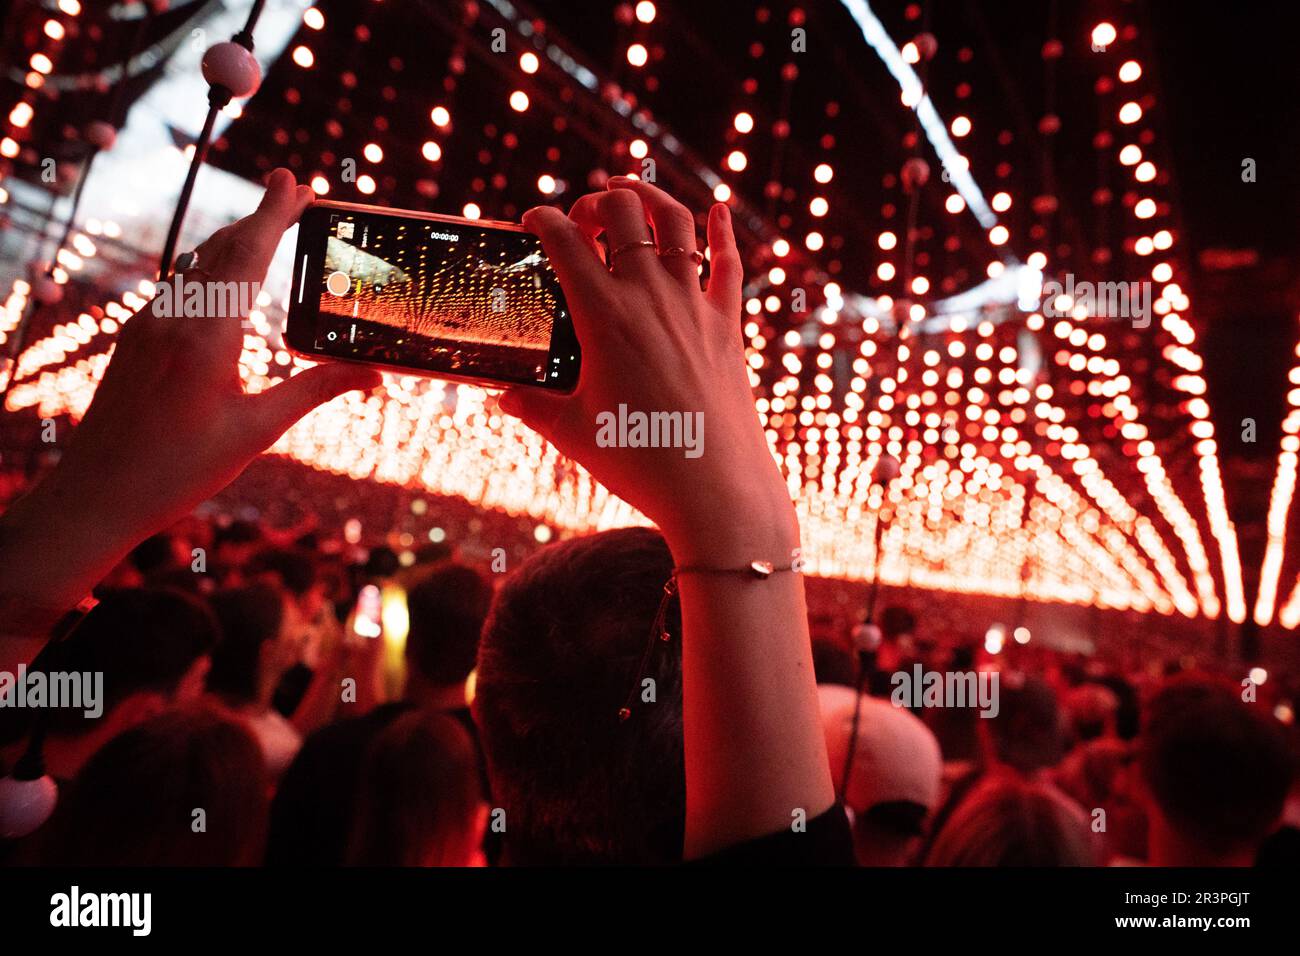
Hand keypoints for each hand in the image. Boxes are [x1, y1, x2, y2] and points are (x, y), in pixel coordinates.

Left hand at [58, 168, 379, 539]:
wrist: (96, 495)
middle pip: (222, 249)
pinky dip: (209, 270)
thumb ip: (316, 390)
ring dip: (234, 240)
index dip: (276, 213)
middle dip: (260, 216)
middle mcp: (173, 318)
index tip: (296, 181)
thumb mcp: (258, 430)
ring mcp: (147, 326)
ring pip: (196, 266)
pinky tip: (220, 280)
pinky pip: (177, 288)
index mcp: (208, 335)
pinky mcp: (134, 340)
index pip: (249, 255)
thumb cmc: (179, 469)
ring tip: (265, 226)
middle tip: (294, 190)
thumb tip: (374, 373)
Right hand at [502, 178, 792, 556]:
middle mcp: (649, 296)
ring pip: (676, 223)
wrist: (714, 489)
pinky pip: (729, 264)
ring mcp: (694, 306)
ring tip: (631, 191)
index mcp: (603, 316)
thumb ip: (531, 406)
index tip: (531, 221)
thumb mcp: (571, 433)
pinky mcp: (728, 325)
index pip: (564, 240)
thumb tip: (501, 396)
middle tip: (583, 217)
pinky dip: (723, 231)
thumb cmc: (638, 462)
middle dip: (595, 201)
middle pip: (622, 212)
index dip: (542, 219)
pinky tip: (717, 209)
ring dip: (651, 196)